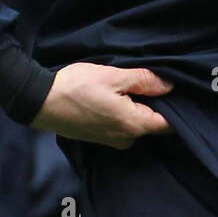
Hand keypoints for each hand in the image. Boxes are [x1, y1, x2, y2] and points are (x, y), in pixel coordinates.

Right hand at [32, 63, 171, 146]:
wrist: (40, 101)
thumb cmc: (77, 87)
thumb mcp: (113, 76)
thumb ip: (144, 81)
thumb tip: (170, 86)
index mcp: (133, 125)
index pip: (169, 124)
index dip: (176, 106)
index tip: (177, 89)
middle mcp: (125, 139)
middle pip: (153, 123)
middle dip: (156, 103)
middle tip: (151, 80)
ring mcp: (111, 140)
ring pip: (136, 122)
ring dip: (137, 106)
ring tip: (131, 85)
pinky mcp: (99, 136)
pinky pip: (122, 124)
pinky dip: (124, 111)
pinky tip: (116, 95)